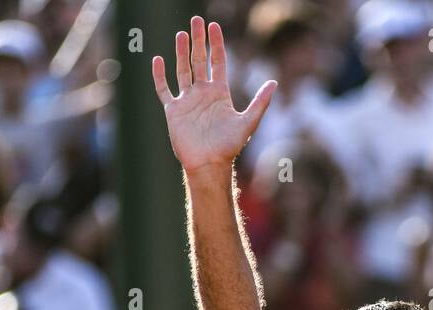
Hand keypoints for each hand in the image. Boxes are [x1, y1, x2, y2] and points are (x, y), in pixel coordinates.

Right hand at [151, 17, 275, 173]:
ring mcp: (187, 101)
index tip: (214, 26)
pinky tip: (158, 60)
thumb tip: (274, 82)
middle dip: (198, 41)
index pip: (217, 61)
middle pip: (199, 60)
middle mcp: (202, 93)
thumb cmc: (229, 147)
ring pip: (182, 70)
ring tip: (181, 34)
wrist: (209, 164)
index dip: (216, 44)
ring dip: (181, 52)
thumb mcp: (248, 122)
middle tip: (196, 21)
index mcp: (219, 92)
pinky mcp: (174, 111)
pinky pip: (164, 89)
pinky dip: (160, 76)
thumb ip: (260, 102)